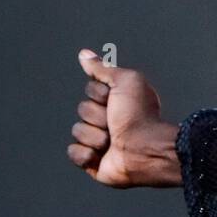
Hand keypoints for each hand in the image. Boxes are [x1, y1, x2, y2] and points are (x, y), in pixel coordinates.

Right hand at [67, 49, 180, 187]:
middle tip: (116, 122)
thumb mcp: (125, 81)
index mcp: (116, 100)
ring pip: (78, 131)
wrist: (143, 148)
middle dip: (98, 116)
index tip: (117, 99)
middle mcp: (108, 119)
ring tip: (114, 140)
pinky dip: (86, 154)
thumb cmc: (139, 114)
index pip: (90, 90)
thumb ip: (103, 69)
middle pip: (82, 110)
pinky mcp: (93, 162)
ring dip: (96, 136)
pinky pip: (74, 153)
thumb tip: (84, 54)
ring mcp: (100, 141)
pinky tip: (102, 155)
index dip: (101, 95)